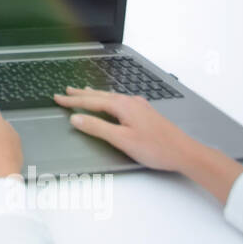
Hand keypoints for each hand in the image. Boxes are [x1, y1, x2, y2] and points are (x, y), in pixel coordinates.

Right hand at [55, 88, 196, 171]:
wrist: (184, 152)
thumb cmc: (155, 148)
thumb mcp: (121, 140)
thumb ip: (97, 128)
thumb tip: (76, 119)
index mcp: (122, 105)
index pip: (91, 101)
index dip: (72, 100)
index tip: (57, 98)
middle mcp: (130, 101)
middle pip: (100, 96)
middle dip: (81, 94)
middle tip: (65, 91)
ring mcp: (139, 106)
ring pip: (110, 97)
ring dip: (94, 95)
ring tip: (82, 92)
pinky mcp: (145, 112)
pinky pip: (120, 101)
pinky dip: (107, 100)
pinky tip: (109, 102)